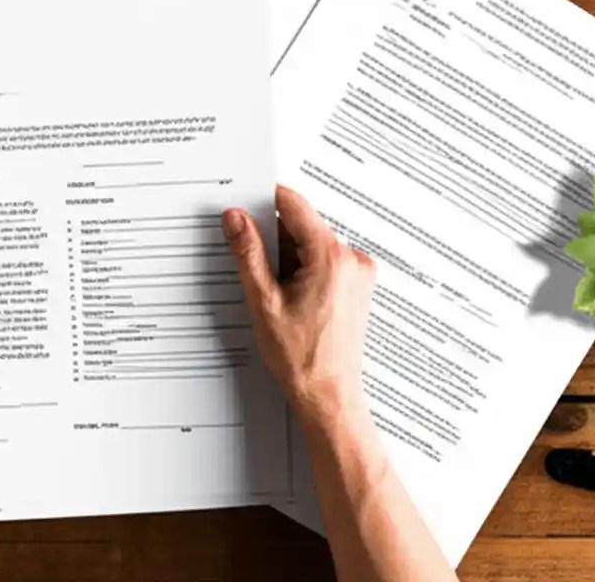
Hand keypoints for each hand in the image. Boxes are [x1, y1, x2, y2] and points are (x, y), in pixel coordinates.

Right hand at [222, 185, 375, 419]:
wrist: (329, 395)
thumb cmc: (301, 359)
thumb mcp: (263, 302)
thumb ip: (248, 253)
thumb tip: (236, 219)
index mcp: (330, 258)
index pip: (294, 205)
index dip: (265, 199)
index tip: (245, 200)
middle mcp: (351, 260)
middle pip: (303, 226)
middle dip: (274, 239)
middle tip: (257, 270)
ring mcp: (358, 272)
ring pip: (312, 245)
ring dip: (289, 258)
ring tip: (278, 295)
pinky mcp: (357, 284)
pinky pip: (325, 261)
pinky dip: (304, 269)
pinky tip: (292, 298)